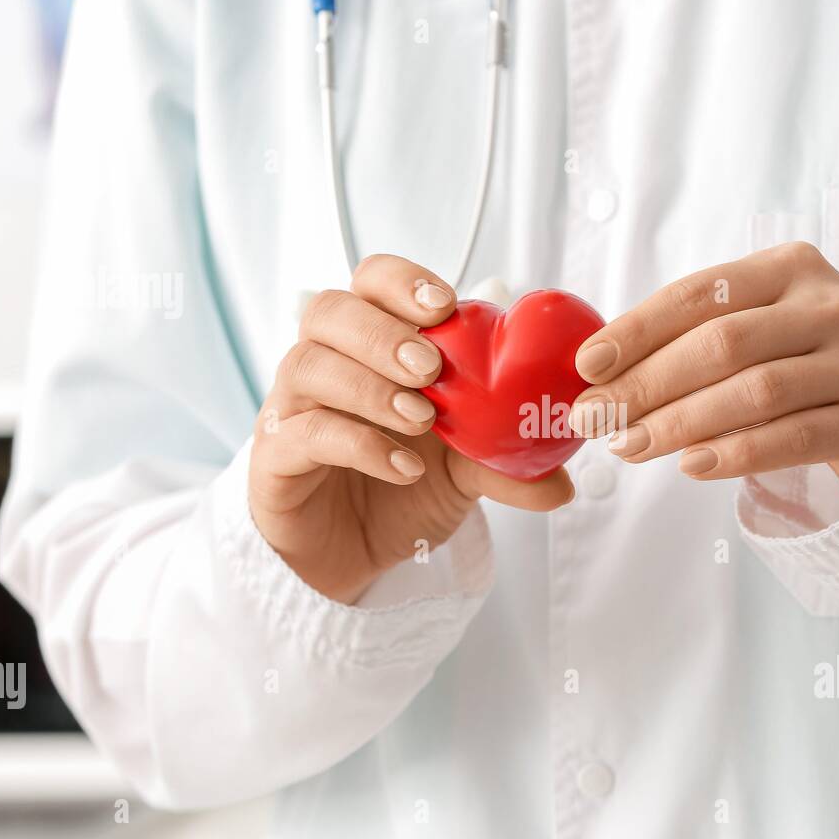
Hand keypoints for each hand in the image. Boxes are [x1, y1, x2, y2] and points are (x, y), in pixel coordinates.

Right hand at [250, 255, 573, 603]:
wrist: (347, 556)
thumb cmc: (397, 492)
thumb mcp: (464, 475)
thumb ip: (507, 467)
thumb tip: (564, 482)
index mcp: (368, 346)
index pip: (371, 283)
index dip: (402, 281)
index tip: (445, 303)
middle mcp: (323, 364)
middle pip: (329, 311)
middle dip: (384, 332)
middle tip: (432, 367)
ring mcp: (291, 407)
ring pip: (306, 364)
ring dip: (370, 385)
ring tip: (422, 419)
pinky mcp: (274, 457)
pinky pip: (303, 433)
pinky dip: (359, 445)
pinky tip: (403, 468)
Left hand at [569, 243, 838, 498]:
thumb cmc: (804, 358)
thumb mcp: (762, 324)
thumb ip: (696, 336)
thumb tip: (600, 373)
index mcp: (791, 268)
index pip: (702, 293)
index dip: (638, 328)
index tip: (587, 365)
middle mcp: (829, 307)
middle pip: (723, 343)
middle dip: (648, 383)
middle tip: (596, 419)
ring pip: (756, 391)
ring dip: (681, 423)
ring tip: (629, 447)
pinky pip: (793, 439)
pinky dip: (735, 454)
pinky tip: (691, 466)